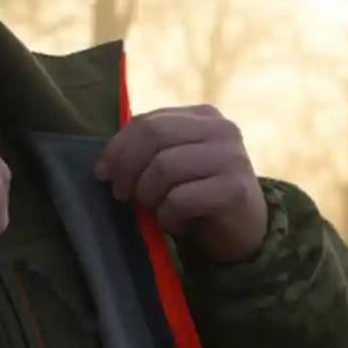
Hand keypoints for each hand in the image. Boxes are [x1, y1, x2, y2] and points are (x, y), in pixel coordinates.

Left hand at [94, 105, 266, 263]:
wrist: (246, 231)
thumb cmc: (202, 196)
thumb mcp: (176, 164)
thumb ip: (149, 151)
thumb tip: (105, 164)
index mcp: (204, 117)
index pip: (148, 121)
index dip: (117, 147)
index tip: (102, 173)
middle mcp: (222, 130)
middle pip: (154, 137)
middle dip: (127, 169)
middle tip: (122, 196)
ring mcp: (232, 158)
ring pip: (164, 167)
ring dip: (148, 196)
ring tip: (155, 211)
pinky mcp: (235, 191)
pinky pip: (180, 200)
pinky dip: (168, 217)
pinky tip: (177, 223)